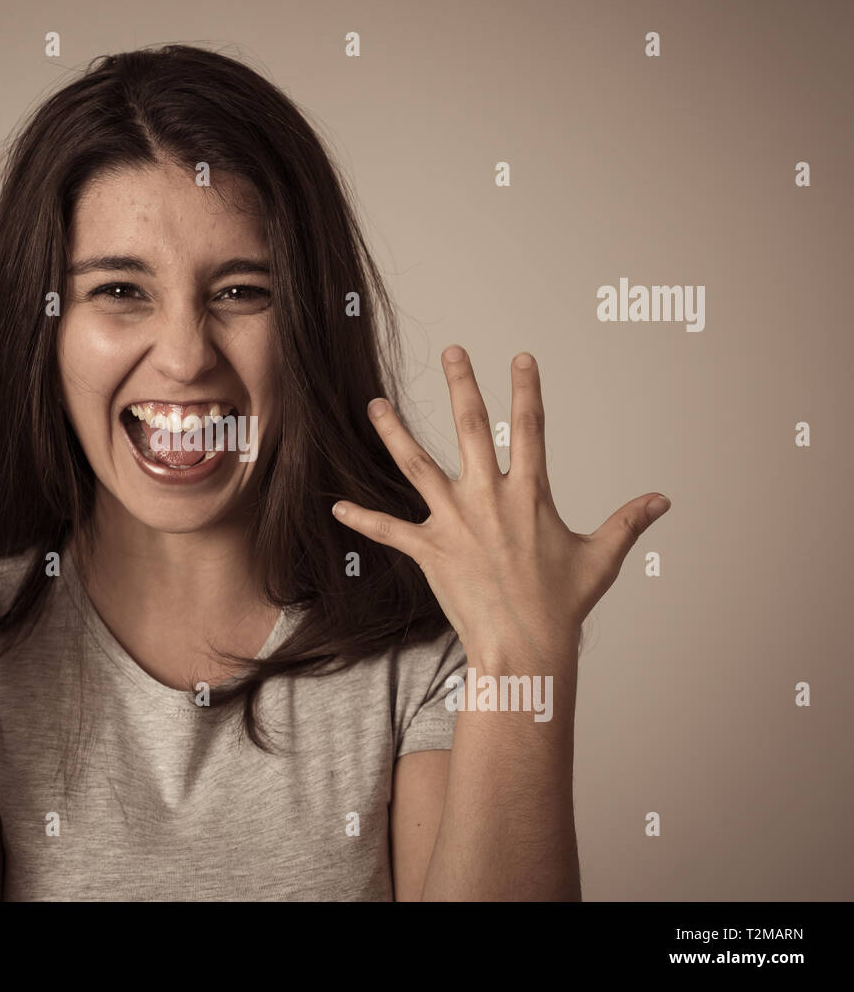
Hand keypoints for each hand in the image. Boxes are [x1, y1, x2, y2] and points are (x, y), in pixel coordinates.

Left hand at [331, 345, 669, 672]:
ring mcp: (455, 522)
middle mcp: (489, 498)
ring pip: (417, 465)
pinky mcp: (430, 551)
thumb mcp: (601, 559)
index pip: (532, 428)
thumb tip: (664, 500)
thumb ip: (628, 522)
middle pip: (472, 428)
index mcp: (530, 494)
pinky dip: (362, 518)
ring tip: (374, 404)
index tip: (521, 356)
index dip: (527, 389)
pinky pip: (389, 530)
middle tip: (452, 352)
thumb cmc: (562, 606)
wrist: (525, 649)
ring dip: (393, 432)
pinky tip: (336, 505)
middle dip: (462, 386)